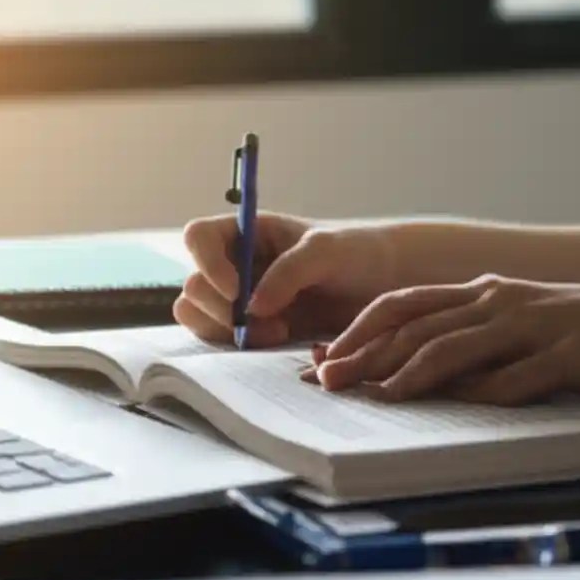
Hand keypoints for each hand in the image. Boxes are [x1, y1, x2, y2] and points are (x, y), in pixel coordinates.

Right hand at [175, 213, 398, 346]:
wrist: (385, 289)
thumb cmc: (359, 254)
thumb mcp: (329, 251)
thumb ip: (290, 271)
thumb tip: (251, 307)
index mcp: (246, 232)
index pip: (198, 237)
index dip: (207, 263)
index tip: (237, 290)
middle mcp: (234, 264)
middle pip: (194, 285)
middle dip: (224, 309)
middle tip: (271, 322)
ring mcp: (238, 299)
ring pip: (198, 316)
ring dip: (226, 331)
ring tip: (277, 333)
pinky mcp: (249, 329)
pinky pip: (220, 340)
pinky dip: (239, 347)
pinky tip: (279, 341)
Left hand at [311, 275, 579, 404]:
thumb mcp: (523, 326)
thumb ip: (472, 340)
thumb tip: (411, 370)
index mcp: (486, 292)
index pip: (405, 306)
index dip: (359, 330)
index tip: (322, 358)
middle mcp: (502, 302)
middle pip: (417, 324)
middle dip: (365, 352)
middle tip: (326, 380)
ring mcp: (535, 326)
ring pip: (456, 346)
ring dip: (408, 373)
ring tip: (373, 396)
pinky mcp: (568, 355)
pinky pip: (516, 378)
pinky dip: (480, 393)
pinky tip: (452, 409)